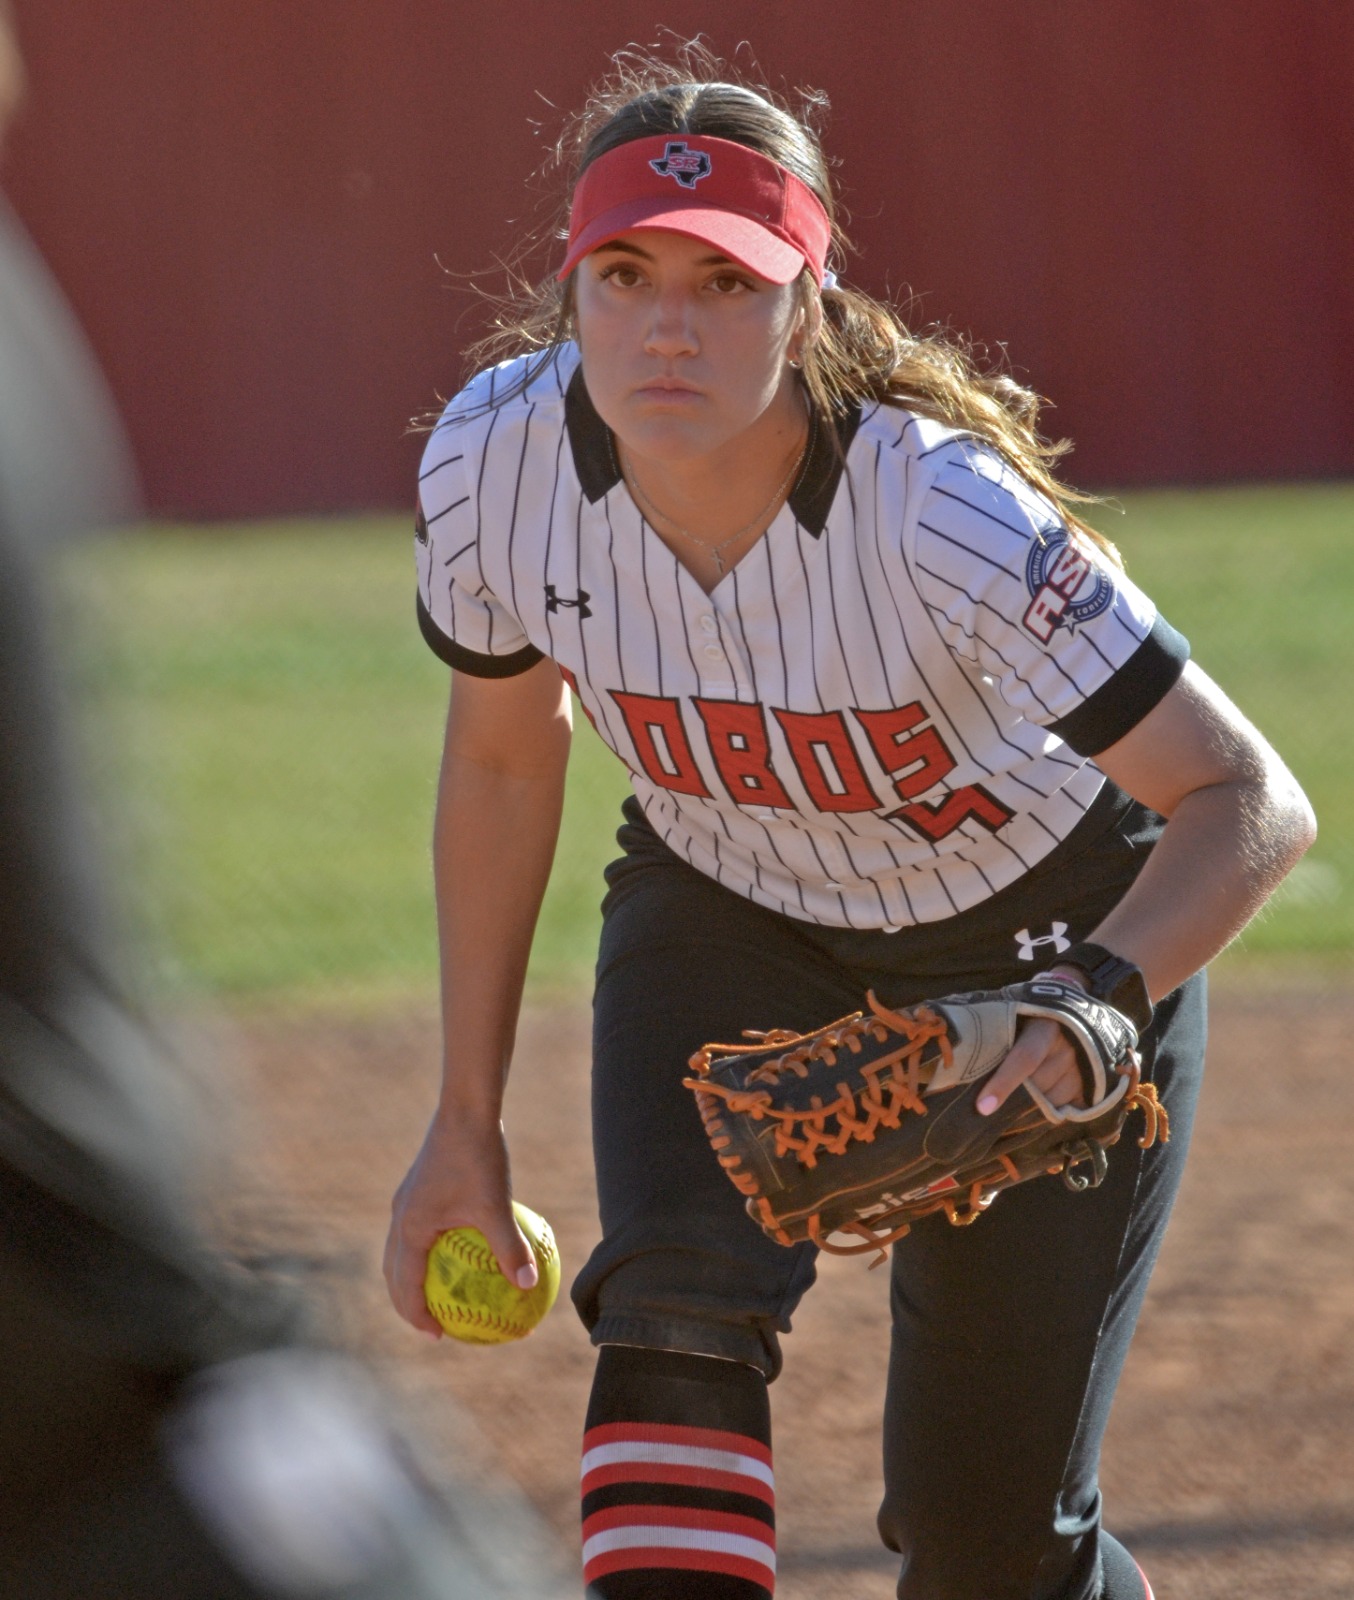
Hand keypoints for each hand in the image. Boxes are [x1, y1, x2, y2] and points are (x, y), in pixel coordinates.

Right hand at [383, 1113, 536, 1338]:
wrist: (465, 1109)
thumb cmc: (479, 1157)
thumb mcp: (496, 1206)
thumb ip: (510, 1248)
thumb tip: (528, 1285)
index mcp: (409, 1228)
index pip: (405, 1286)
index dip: (417, 1316)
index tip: (439, 1336)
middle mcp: (400, 1217)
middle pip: (394, 1273)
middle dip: (410, 1303)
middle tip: (437, 1325)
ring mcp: (406, 1201)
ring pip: (402, 1251)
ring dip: (415, 1277)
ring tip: (443, 1294)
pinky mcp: (419, 1187)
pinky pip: (419, 1229)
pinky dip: (431, 1250)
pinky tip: (466, 1248)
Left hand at [975, 965, 1094, 1116]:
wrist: (1073, 1006)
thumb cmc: (1030, 1013)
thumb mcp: (1013, 1012)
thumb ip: (991, 1029)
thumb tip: (947, 1040)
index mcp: (1044, 1026)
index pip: (1024, 1058)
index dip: (1003, 1084)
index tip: (982, 1107)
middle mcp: (1068, 1047)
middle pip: (1036, 1087)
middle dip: (1010, 1103)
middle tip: (984, 1113)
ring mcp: (1082, 1067)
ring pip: (1049, 1102)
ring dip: (1026, 1110)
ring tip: (1007, 1110)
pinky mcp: (1091, 1083)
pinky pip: (1064, 1108)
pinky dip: (1045, 1113)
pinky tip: (1031, 1110)